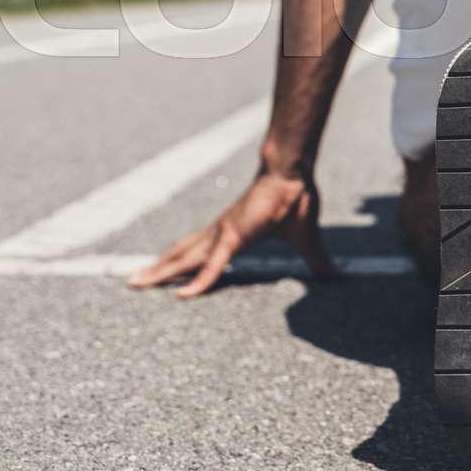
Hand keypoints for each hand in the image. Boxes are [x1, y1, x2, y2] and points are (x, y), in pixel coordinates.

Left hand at [128, 170, 340, 297]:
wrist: (294, 174)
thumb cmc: (297, 201)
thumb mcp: (307, 242)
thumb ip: (318, 262)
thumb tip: (338, 275)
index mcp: (231, 233)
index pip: (199, 252)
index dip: (180, 263)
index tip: (161, 276)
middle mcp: (219, 233)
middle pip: (180, 255)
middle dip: (156, 269)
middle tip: (132, 283)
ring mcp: (223, 234)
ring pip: (184, 259)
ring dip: (160, 272)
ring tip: (135, 283)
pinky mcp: (234, 236)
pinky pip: (212, 265)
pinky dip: (198, 282)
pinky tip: (181, 296)